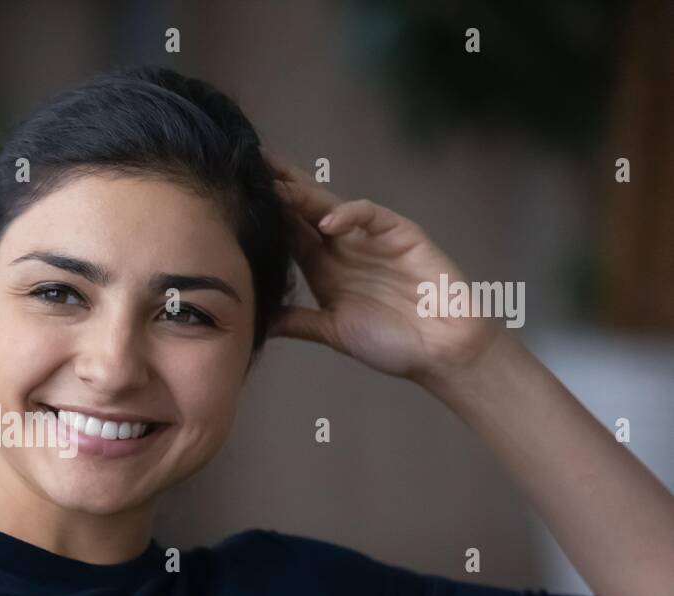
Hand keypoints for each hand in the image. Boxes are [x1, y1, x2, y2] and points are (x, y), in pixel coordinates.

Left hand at [262, 148, 503, 383]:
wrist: (441, 351)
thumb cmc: (391, 343)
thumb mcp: (332, 332)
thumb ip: (297, 322)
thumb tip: (256, 322)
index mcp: (323, 269)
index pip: (288, 234)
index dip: (264, 216)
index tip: (233, 199)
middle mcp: (343, 248)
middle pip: (305, 211)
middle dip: (279, 188)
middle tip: (250, 164)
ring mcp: (371, 238)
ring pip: (332, 207)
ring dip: (305, 196)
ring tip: (277, 188)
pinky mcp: (400, 234)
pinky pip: (370, 215)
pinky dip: (349, 215)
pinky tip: (326, 224)